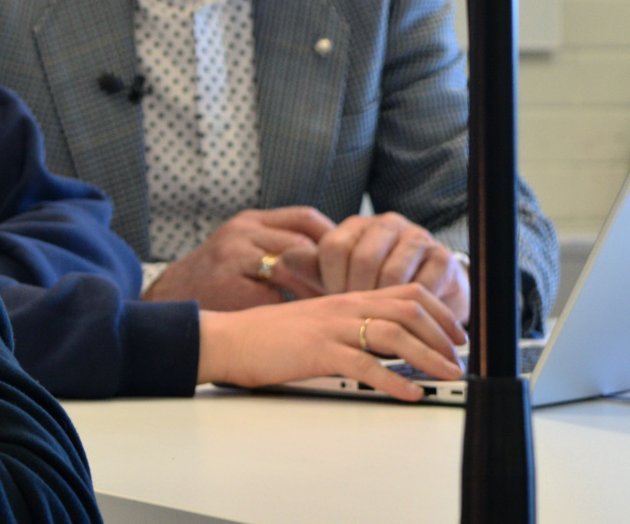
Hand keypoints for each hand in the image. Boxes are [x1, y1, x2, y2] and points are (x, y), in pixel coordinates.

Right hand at [142, 207, 334, 308]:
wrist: (170, 299)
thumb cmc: (215, 279)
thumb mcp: (242, 248)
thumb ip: (277, 245)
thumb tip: (332, 259)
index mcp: (250, 221)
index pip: (305, 218)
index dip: (333, 239)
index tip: (350, 263)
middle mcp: (242, 232)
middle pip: (302, 242)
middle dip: (328, 270)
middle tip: (349, 292)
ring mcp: (233, 256)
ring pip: (292, 267)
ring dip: (314, 289)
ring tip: (331, 308)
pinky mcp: (228, 285)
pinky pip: (273, 296)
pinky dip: (291, 308)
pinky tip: (302, 321)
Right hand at [197, 283, 467, 401]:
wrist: (227, 338)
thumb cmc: (264, 335)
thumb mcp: (312, 321)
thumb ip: (345, 325)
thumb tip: (379, 344)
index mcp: (343, 298)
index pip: (404, 292)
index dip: (439, 311)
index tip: (456, 333)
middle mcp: (342, 307)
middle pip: (408, 309)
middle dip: (443, 334)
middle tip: (460, 357)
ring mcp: (331, 327)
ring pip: (395, 334)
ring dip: (429, 357)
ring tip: (448, 375)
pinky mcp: (318, 351)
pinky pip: (366, 366)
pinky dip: (395, 381)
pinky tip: (410, 393)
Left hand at [316, 213, 469, 322]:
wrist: (427, 294)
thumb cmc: (374, 285)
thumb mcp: (339, 276)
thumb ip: (311, 268)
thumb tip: (280, 258)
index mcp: (356, 227)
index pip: (334, 246)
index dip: (330, 278)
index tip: (333, 302)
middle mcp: (387, 226)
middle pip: (363, 258)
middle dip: (357, 294)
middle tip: (357, 318)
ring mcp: (417, 239)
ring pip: (394, 272)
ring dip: (384, 304)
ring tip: (380, 324)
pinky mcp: (443, 258)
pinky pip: (425, 283)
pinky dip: (413, 308)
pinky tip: (407, 324)